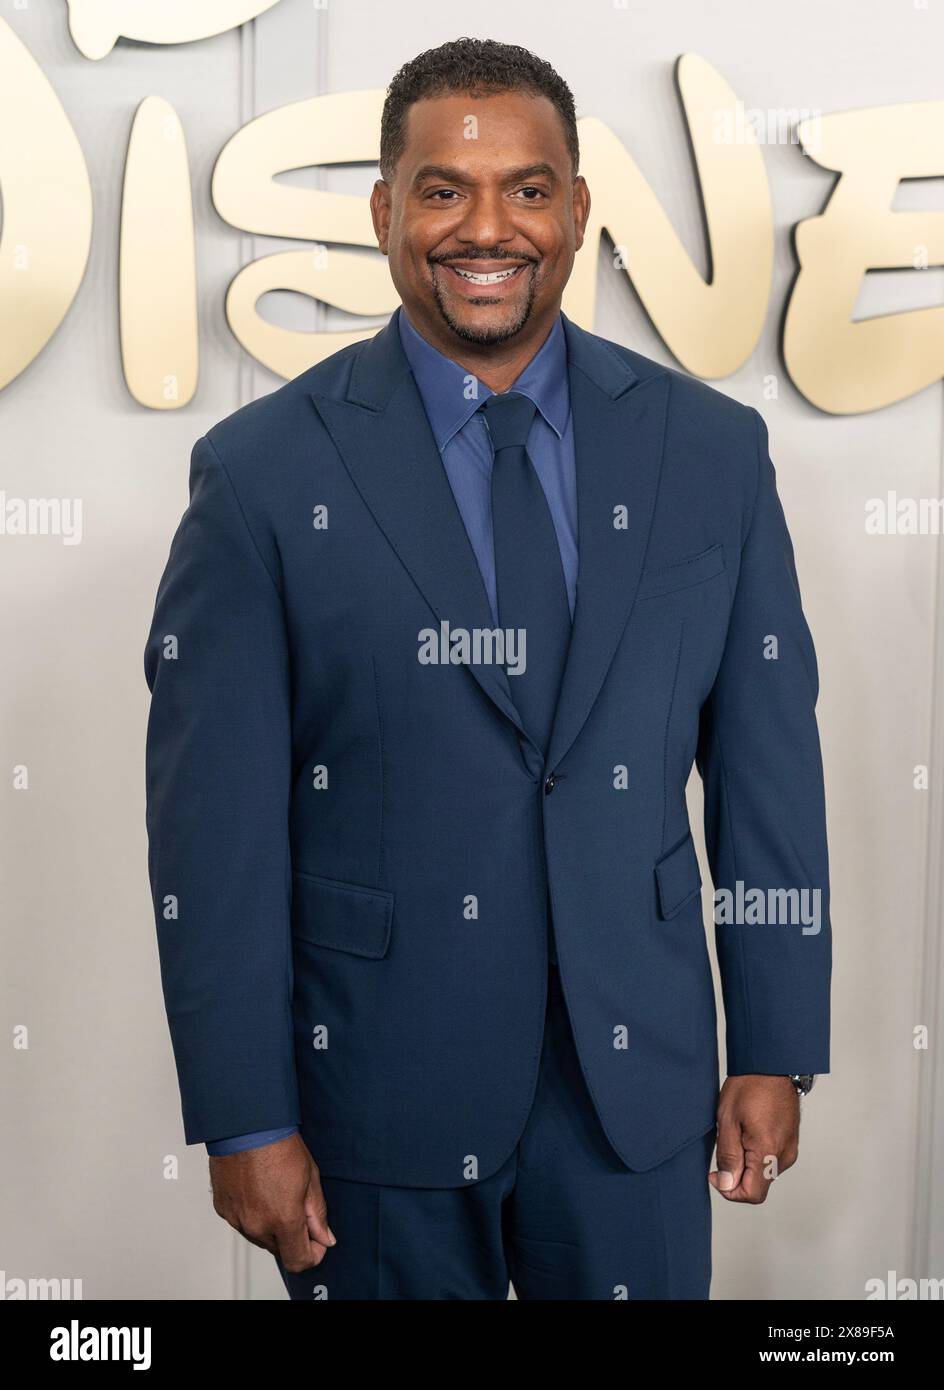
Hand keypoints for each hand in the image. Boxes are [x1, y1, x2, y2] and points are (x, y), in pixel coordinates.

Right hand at [209, 1131, 335, 1270]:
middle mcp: (257, 1226)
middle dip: (293, 1236)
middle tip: (298, 1207)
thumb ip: (317, 1214)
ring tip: (276, 1192)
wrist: (246, 1126)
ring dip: (271, 1226)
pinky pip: (242, 1222)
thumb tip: (325, 1238)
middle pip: (280, 1249)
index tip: (318, 1241)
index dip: (313, 1254)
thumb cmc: (278, 1145)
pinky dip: (252, 1214)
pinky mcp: (223, 1209)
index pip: (299, 1260)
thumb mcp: (310, 1178)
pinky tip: (258, 1190)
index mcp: (283, 1220)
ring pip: (260, 1237)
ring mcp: (237, 1219)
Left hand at [709, 1075, 799, 1203]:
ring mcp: (790, 1149)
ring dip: (746, 1165)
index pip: (752, 1194)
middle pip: (758, 1186)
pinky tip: (746, 1133)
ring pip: (764, 1174)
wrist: (772, 1065)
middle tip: (722, 1149)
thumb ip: (728, 1156)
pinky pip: (771, 1161)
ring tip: (735, 1135)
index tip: (715, 1174)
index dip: (729, 1191)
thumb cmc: (749, 1086)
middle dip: (736, 1176)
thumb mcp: (728, 1120)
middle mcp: (784, 1155)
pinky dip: (756, 1156)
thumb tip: (726, 1184)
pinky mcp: (790, 1143)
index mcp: (768, 1151)